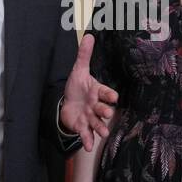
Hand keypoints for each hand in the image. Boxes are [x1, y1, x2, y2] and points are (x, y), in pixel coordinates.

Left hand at [60, 34, 118, 150]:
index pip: (106, 93)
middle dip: (105, 111)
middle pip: (103, 109)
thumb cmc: (77, 87)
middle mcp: (96, 106)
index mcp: (97, 92)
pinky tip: (88, 146)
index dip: (109, 95)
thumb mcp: (79, 70)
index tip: (113, 97)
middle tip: (107, 113)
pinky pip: (87, 134)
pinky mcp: (83, 127)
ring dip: (100, 128)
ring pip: (98, 123)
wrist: (68, 104)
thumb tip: (88, 35)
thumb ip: (84, 55)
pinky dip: (88, 140)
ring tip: (102, 133)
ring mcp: (90, 118)